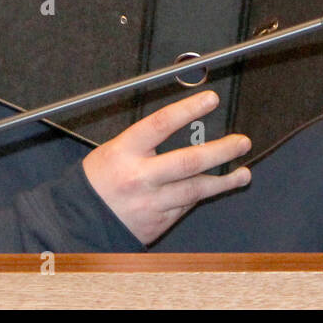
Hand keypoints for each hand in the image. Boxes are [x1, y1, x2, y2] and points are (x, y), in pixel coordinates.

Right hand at [82, 90, 251, 245]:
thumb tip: (182, 123)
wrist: (79, 221)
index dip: (188, 109)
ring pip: (195, 190)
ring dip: (223, 181)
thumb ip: (145, 140)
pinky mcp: (158, 222)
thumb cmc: (98, 180)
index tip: (210, 99)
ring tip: (243, 173)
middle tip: (241, 142)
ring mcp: (151, 202)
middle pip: (188, 162)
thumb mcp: (113, 149)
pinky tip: (216, 188)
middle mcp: (140, 177)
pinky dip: (202, 196)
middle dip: (220, 151)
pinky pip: (186, 207)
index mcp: (125, 152)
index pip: (161, 124)